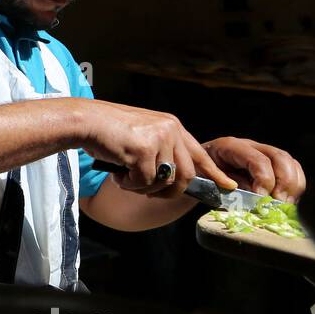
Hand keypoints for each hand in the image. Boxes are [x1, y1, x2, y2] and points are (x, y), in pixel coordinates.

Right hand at [80, 101, 237, 199]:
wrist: (86, 121)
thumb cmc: (108, 132)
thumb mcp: (142, 137)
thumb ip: (160, 152)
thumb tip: (172, 180)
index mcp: (172, 126)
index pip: (200, 154)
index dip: (214, 174)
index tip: (228, 187)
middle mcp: (171, 130)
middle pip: (186, 176)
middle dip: (167, 192)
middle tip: (147, 192)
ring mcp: (159, 138)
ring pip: (164, 182)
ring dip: (143, 187)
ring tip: (125, 176)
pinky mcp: (145, 149)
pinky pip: (145, 182)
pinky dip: (129, 184)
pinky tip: (117, 172)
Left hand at [201, 137, 305, 200]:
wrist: (195, 170)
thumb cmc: (198, 176)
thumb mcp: (206, 181)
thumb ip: (228, 188)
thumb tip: (254, 198)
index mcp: (230, 147)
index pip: (258, 160)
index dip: (264, 180)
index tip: (262, 198)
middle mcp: (250, 146)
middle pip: (279, 157)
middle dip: (284, 182)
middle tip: (279, 203)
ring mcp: (262, 152)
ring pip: (289, 162)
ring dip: (293, 185)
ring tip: (286, 204)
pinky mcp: (271, 163)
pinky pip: (292, 169)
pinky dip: (295, 185)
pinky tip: (289, 200)